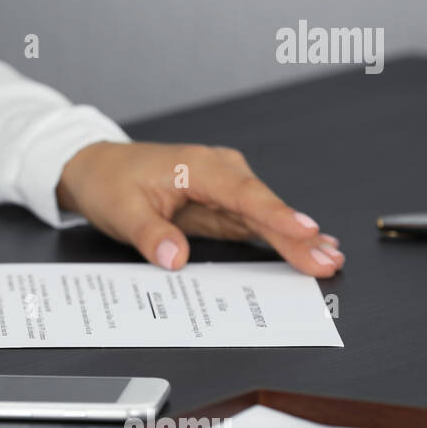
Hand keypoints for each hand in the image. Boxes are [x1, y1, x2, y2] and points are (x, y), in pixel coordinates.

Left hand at [56, 141, 343, 276]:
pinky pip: (256, 223)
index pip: (244, 194)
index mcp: (198, 166)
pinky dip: (281, 238)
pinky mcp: (223, 205)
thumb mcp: (121, 211)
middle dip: (299, 235)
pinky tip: (308, 251)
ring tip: (328, 261)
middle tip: (328, 261)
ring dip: (297, 240)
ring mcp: (225, 188)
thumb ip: (151, 235)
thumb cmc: (110, 182)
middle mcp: (220, 172)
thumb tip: (175, 258)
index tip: (306, 231)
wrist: (97, 169)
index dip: (276, 215)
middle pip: (264, 207)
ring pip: (266, 217)